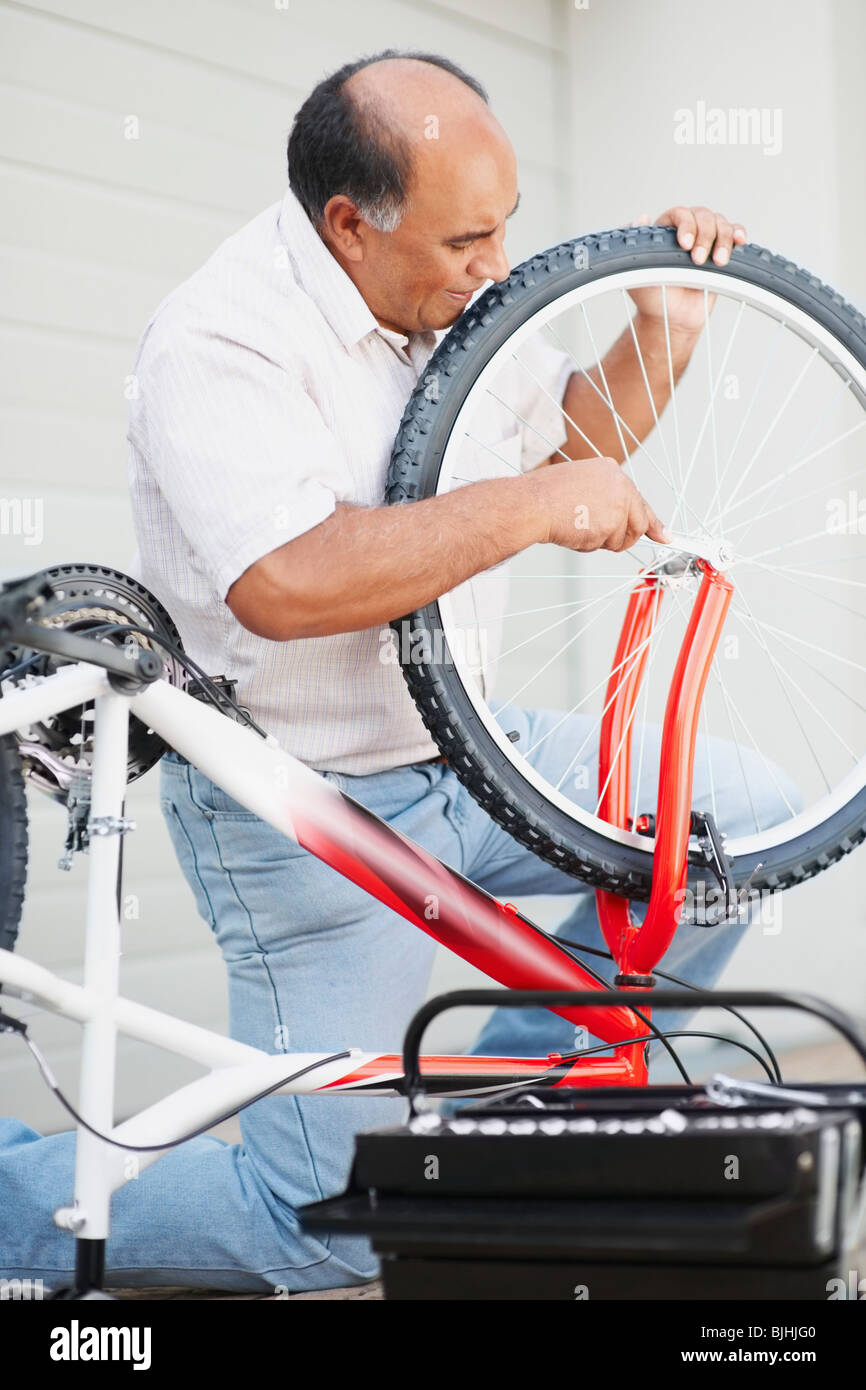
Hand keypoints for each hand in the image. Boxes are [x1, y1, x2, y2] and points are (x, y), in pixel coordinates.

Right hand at [522, 456, 669, 553]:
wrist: (531, 504)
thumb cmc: (543, 495)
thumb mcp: (577, 484)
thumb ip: (601, 496)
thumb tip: (614, 516)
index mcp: (611, 471)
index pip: (637, 499)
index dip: (651, 521)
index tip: (664, 535)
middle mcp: (620, 485)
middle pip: (639, 522)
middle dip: (626, 537)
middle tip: (606, 539)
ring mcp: (618, 505)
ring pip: (623, 538)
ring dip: (603, 542)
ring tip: (578, 528)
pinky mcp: (611, 525)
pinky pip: (607, 546)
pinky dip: (589, 546)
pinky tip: (573, 532)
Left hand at [626, 206, 746, 334]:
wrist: (672, 320)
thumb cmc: (652, 297)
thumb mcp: (634, 272)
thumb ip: (634, 246)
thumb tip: (641, 219)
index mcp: (665, 231)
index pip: (679, 214)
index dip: (685, 225)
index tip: (684, 245)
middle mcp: (687, 231)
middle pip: (703, 215)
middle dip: (705, 236)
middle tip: (698, 261)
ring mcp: (706, 240)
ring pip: (720, 222)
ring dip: (723, 239)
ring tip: (718, 263)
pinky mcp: (722, 251)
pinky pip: (735, 232)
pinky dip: (738, 234)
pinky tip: (739, 241)